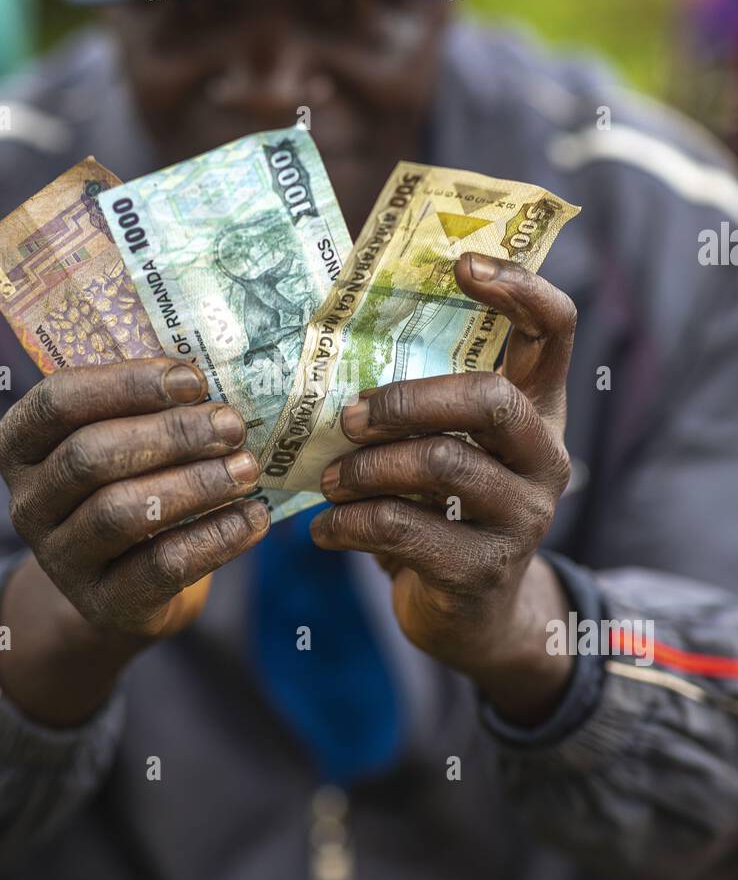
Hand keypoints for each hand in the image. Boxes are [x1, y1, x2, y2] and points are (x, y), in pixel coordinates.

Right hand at [0, 357, 268, 723]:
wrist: (126, 587)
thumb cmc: (131, 486)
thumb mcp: (123, 440)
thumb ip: (149, 407)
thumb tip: (213, 379)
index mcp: (21, 445)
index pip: (58, 401)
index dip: (126, 384)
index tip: (193, 380)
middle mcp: (28, 503)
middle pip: (91, 456)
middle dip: (171, 435)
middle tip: (233, 425)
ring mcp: (59, 559)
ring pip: (122, 513)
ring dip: (195, 484)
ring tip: (248, 469)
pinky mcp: (103, 604)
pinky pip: (160, 567)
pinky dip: (215, 538)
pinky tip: (254, 518)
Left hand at [313, 252, 576, 725]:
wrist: (472, 615)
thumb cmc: (443, 510)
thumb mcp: (445, 447)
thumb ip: (419, 403)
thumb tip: (326, 341)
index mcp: (537, 410)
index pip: (554, 330)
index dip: (519, 288)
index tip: (461, 265)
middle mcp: (544, 457)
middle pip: (490, 399)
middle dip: (407, 400)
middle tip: (348, 415)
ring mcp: (523, 516)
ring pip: (443, 468)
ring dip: (366, 468)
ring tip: (326, 479)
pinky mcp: (484, 569)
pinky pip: (406, 532)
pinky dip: (350, 524)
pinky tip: (325, 529)